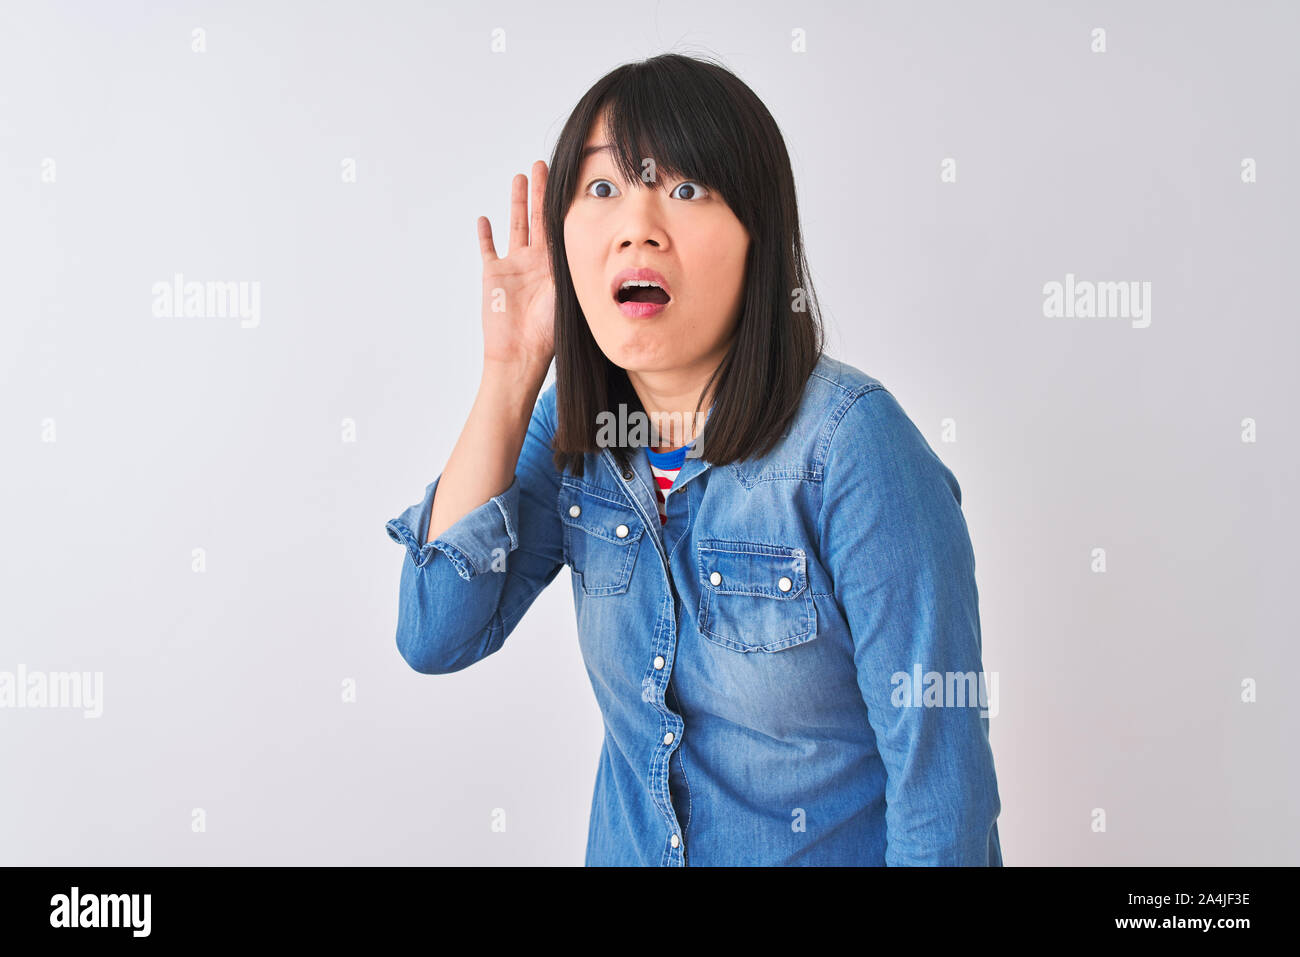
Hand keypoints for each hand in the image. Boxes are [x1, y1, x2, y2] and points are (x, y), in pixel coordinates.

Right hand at [477, 160, 555, 374]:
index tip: (569, 177)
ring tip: (520, 177)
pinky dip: (485, 234)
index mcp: (557, 264)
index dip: (562, 202)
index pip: (561, 225)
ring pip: (516, 225)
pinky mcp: (493, 274)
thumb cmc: (549, 330)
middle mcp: (537, 261)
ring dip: (517, 201)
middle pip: (538, 218)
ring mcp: (514, 266)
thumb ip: (574, 263)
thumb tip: (595, 237)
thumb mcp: (568, 290)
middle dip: (541, 191)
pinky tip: (485, 218)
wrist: (522, 353)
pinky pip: (488, 249)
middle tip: (543, 164)